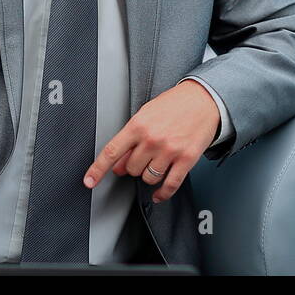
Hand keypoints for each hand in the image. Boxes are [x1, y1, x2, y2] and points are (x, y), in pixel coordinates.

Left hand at [84, 79, 219, 202]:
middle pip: (131, 169)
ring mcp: (170, 150)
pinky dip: (163, 193)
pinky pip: (170, 184)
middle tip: (143, 157)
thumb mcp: (146, 115)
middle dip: (134, 166)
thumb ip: (130, 140)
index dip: (98, 169)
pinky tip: (159, 194)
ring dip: (149, 175)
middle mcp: (152, 139)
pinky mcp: (187, 159)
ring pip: (148, 178)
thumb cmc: (175, 104)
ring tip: (156, 163)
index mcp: (138, 125)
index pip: (111, 152)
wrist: (204, 100)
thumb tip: (118, 166)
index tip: (89, 181)